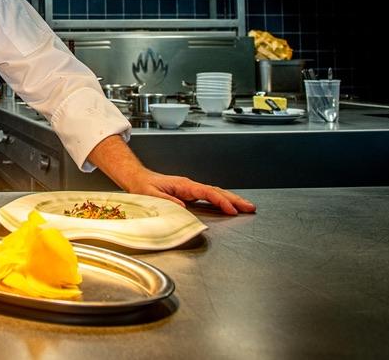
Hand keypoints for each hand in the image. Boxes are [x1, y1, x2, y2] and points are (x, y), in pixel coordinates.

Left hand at [124, 169, 255, 215]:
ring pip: (215, 193)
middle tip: (250, 207)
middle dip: (234, 199)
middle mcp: (189, 186)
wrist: (137, 178)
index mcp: (183, 185)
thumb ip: (167, 201)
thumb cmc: (143, 186)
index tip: (232, 209)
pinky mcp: (189, 193)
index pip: (208, 192)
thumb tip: (183, 207)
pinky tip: (229, 206)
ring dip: (231, 200)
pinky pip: (210, 196)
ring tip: (246, 207)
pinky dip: (222, 201)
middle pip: (217, 191)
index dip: (221, 201)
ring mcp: (190, 189)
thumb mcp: (151, 194)